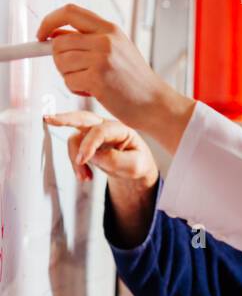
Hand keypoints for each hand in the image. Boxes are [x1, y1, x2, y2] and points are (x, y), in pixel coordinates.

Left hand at [37, 4, 195, 152]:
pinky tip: (94, 91)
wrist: (156, 103)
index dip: (49, 21)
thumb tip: (53, 36)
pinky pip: (68, 81)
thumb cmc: (135, 81)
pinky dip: (76, 89)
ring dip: (69, 76)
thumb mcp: (118, 49)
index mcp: (111, 29)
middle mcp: (106, 40)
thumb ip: (90, 39)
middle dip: (60, 60)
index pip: (69, 12)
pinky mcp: (97, 78)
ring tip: (90, 82)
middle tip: (76, 71)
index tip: (41, 35)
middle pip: (59, 42)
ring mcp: (102, 58)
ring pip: (61, 62)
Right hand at [43, 111, 158, 185]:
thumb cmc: (137, 161)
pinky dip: (76, 164)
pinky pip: (74, 150)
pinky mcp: (85, 142)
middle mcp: (105, 127)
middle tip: (49, 119)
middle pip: (83, 118)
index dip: (89, 144)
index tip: (83, 160)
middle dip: (65, 118)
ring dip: (75, 159)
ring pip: (74, 139)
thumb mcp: (135, 164)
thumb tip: (93, 156)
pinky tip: (86, 176)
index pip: (100, 131)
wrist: (135, 167)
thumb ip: (115, 160)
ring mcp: (93, 134)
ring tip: (84, 177)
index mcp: (121, 128)